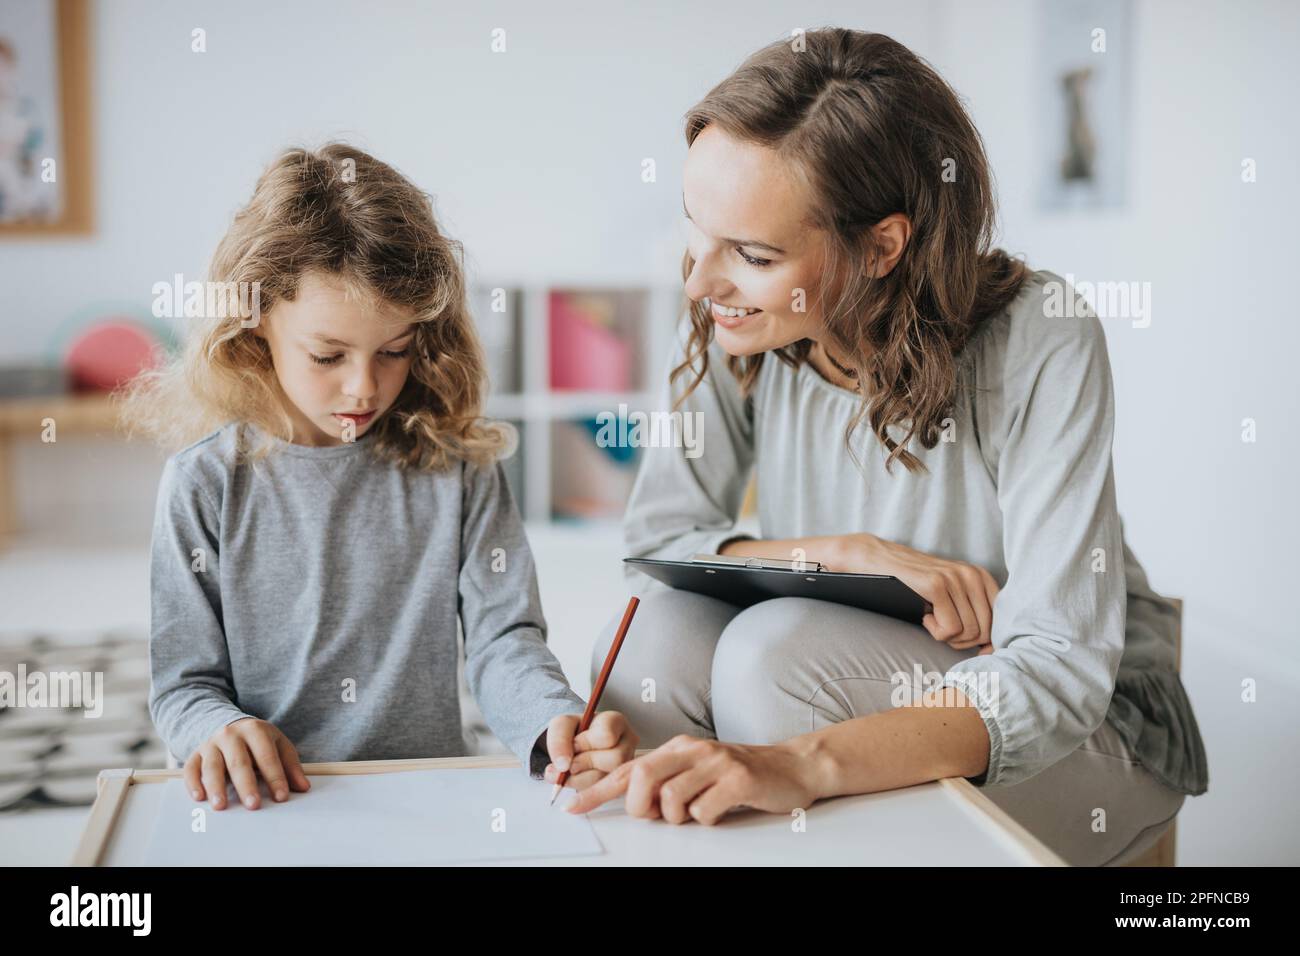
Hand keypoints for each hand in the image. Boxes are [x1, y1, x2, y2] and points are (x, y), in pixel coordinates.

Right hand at [184, 717, 309, 810]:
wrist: (229, 726)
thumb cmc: (258, 741)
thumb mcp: (278, 745)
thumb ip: (291, 766)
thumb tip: (303, 787)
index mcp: (256, 730)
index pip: (267, 756)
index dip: (275, 777)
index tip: (281, 797)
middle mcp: (231, 735)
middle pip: (239, 762)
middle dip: (246, 785)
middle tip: (253, 805)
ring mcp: (211, 744)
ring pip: (212, 766)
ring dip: (216, 787)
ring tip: (221, 806)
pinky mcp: (195, 753)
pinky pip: (191, 768)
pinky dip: (193, 783)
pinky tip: (199, 797)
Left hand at [542, 711, 638, 790]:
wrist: (575, 745)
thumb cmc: (574, 732)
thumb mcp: (561, 726)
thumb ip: (559, 739)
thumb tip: (563, 765)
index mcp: (616, 722)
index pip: (607, 735)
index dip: (585, 743)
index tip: (574, 743)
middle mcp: (628, 743)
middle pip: (615, 759)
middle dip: (585, 763)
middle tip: (572, 761)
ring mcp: (626, 765)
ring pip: (609, 779)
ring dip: (582, 778)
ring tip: (572, 771)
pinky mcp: (621, 784)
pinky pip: (605, 793)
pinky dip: (583, 789)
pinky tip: (577, 779)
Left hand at [565, 735, 818, 823]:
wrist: (793, 767)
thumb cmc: (740, 774)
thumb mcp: (698, 771)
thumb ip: (666, 782)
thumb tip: (633, 803)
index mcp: (678, 748)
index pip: (628, 768)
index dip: (597, 790)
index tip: (572, 806)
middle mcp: (693, 749)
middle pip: (642, 778)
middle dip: (640, 807)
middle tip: (657, 816)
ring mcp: (716, 762)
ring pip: (670, 800)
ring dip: (678, 818)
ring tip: (698, 812)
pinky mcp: (738, 780)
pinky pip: (703, 811)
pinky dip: (706, 820)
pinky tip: (721, 809)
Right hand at [834, 533, 998, 653]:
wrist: (880, 560)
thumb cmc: (916, 585)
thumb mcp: (953, 595)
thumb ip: (974, 615)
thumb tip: (990, 650)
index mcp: (982, 577)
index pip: (1001, 622)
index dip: (988, 641)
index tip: (972, 648)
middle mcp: (973, 575)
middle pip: (985, 631)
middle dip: (963, 641)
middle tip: (942, 630)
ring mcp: (955, 579)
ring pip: (969, 632)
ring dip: (947, 636)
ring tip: (932, 620)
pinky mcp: (937, 585)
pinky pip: (950, 629)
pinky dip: (935, 631)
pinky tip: (925, 616)